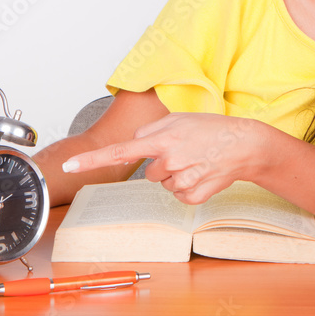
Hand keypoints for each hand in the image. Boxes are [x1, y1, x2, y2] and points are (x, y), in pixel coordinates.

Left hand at [62, 113, 266, 204]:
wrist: (245, 145)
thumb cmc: (212, 129)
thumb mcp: (179, 119)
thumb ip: (151, 132)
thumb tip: (135, 145)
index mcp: (162, 139)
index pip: (119, 151)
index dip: (92, 160)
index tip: (69, 165)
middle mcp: (169, 160)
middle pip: (149, 171)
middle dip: (162, 163)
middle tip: (186, 151)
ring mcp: (181, 180)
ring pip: (163, 184)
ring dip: (176, 174)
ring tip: (197, 161)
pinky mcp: (193, 195)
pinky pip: (178, 195)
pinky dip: (188, 187)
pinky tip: (203, 173)